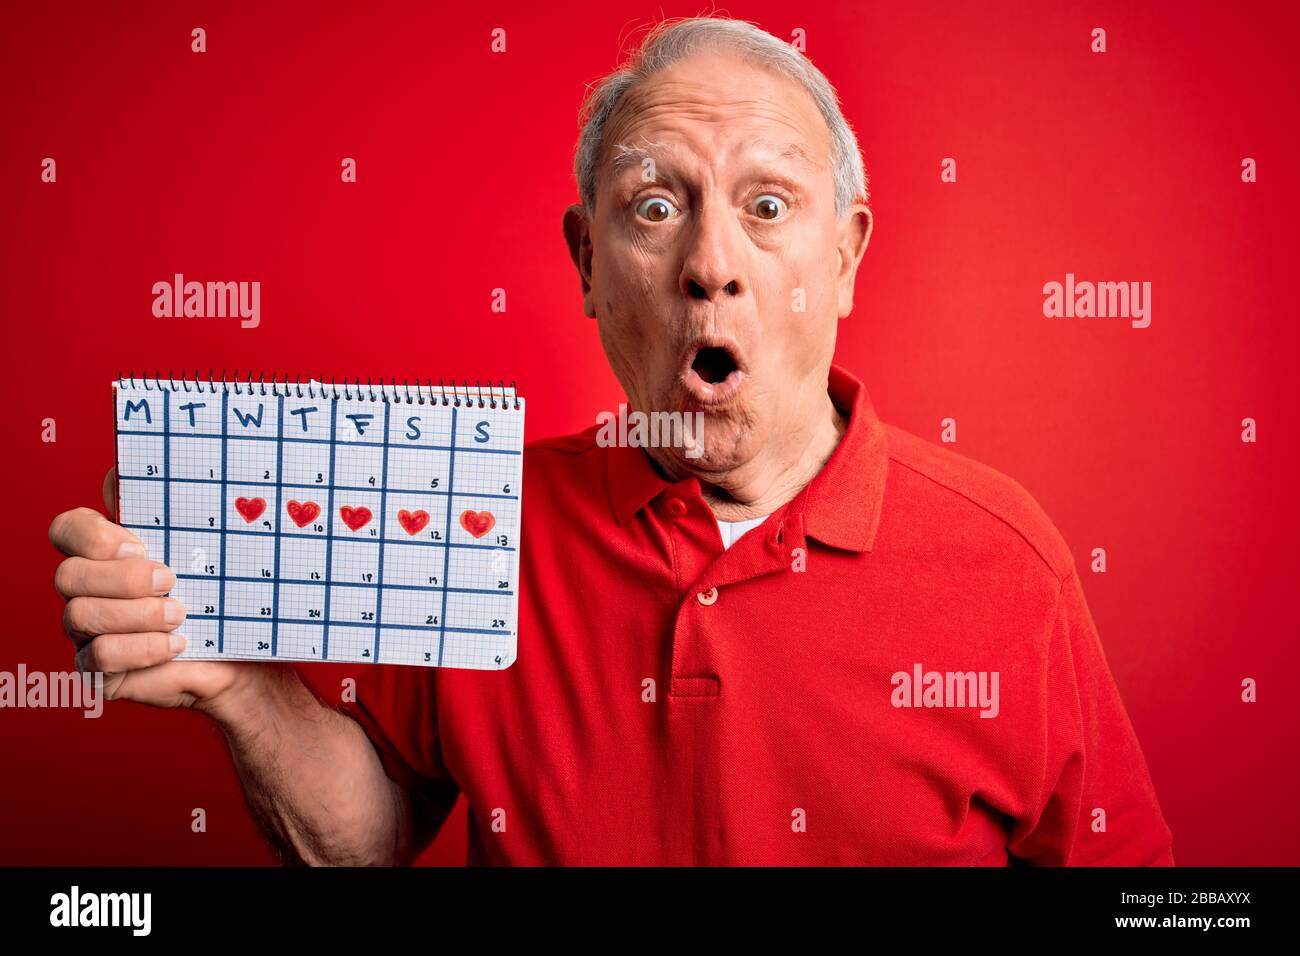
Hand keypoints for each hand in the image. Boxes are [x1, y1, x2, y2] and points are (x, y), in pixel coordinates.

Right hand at [48, 467, 256, 711]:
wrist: (248, 649)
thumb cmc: (223, 592)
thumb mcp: (207, 545)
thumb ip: (174, 507)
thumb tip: (132, 469)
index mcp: (106, 553)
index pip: (68, 529)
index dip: (92, 534)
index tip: (139, 542)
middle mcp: (88, 591)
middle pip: (67, 575)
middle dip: (121, 578)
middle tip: (169, 580)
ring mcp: (89, 633)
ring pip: (80, 615)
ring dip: (136, 614)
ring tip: (180, 615)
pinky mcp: (103, 671)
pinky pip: (100, 658)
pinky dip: (143, 649)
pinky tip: (178, 644)